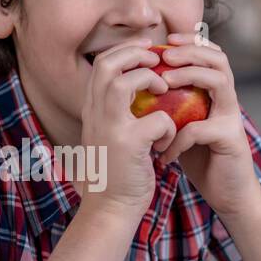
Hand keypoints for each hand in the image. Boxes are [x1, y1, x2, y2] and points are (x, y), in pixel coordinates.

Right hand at [77, 42, 176, 221]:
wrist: (110, 209)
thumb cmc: (116, 173)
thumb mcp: (109, 135)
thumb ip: (117, 112)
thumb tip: (139, 86)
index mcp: (91, 109)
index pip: (102, 63)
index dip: (126, 51)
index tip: (148, 52)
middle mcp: (95, 114)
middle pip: (109, 63)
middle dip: (136, 54)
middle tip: (158, 61)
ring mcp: (110, 128)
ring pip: (126, 81)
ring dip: (151, 80)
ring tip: (164, 91)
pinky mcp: (129, 144)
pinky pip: (159, 118)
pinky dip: (169, 127)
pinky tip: (166, 144)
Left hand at [155, 33, 260, 217]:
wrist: (227, 195)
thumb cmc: (200, 160)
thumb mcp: (181, 127)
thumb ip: (170, 108)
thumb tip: (136, 91)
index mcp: (215, 95)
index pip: (209, 54)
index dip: (190, 42)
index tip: (164, 41)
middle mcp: (227, 101)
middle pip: (218, 59)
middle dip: (190, 51)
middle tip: (164, 54)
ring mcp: (232, 118)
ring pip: (219, 81)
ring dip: (190, 77)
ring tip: (163, 83)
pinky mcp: (231, 140)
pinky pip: (202, 128)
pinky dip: (178, 138)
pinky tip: (163, 152)